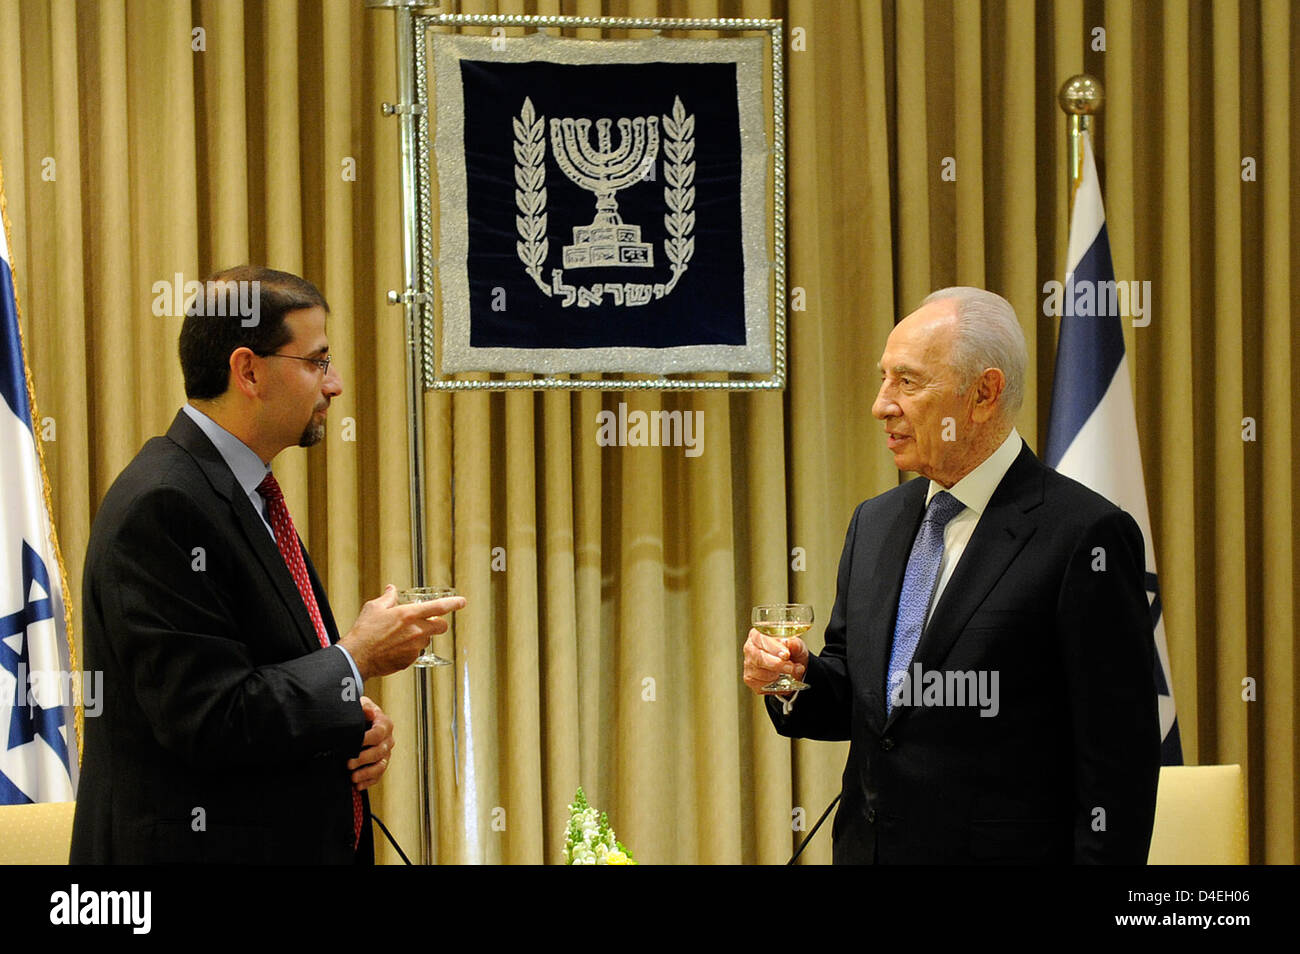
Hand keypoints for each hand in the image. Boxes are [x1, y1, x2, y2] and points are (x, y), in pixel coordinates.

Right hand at [339, 585, 466, 680]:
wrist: (357, 657)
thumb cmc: (364, 632)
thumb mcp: (374, 608)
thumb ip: (388, 598)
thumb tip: (391, 590)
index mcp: (409, 614)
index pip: (439, 607)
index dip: (453, 603)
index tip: (462, 602)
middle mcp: (416, 631)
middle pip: (441, 626)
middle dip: (438, 623)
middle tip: (428, 622)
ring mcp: (415, 647)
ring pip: (427, 639)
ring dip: (420, 636)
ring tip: (399, 637)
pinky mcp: (410, 660)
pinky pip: (416, 652)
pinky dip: (409, 649)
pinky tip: (394, 647)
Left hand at [348, 696, 393, 791]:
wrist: (362, 721)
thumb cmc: (360, 713)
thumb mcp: (360, 705)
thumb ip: (363, 707)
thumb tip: (367, 710)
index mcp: (385, 724)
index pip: (379, 733)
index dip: (366, 739)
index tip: (353, 743)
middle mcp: (388, 740)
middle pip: (379, 752)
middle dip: (363, 759)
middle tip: (348, 763)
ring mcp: (386, 754)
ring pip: (380, 766)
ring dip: (366, 773)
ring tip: (353, 777)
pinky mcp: (381, 764)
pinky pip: (378, 776)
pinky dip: (368, 782)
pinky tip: (357, 785)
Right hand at [742, 627, 807, 694]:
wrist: (792, 668)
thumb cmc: (791, 652)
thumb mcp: (797, 646)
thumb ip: (795, 644)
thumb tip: (791, 643)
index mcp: (758, 635)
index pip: (760, 638)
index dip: (773, 647)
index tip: (785, 654)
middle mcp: (750, 648)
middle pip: (758, 657)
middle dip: (776, 664)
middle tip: (790, 667)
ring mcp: (748, 664)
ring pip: (760, 672)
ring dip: (778, 674)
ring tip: (790, 672)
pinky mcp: (750, 679)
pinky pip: (761, 684)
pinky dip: (774, 683)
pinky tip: (780, 678)